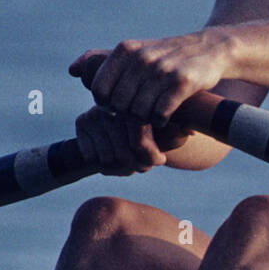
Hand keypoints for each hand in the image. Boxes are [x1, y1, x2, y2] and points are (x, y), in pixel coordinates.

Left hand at [69, 31, 228, 126]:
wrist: (211, 49)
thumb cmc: (166, 56)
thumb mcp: (134, 52)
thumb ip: (102, 61)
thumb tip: (72, 70)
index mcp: (126, 50)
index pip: (99, 91)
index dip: (106, 105)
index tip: (119, 107)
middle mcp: (142, 58)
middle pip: (119, 106)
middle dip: (127, 114)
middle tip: (140, 112)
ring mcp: (162, 69)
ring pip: (139, 112)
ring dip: (146, 119)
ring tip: (154, 113)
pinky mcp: (183, 82)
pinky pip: (161, 113)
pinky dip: (162, 120)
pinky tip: (167, 115)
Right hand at [74, 105, 188, 175]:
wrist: (122, 128)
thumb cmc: (154, 130)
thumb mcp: (169, 132)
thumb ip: (177, 133)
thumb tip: (187, 133)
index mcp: (142, 101)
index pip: (142, 141)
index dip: (151, 157)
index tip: (160, 160)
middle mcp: (118, 103)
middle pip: (125, 154)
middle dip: (138, 165)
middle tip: (145, 166)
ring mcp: (97, 110)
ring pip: (109, 159)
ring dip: (123, 168)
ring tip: (132, 164)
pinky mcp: (81, 121)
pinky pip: (93, 157)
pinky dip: (106, 167)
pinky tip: (115, 161)